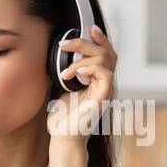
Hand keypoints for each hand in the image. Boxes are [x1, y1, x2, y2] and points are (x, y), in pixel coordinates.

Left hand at [49, 24, 116, 142]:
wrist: (64, 137)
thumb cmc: (63, 118)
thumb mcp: (63, 89)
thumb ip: (68, 73)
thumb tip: (59, 58)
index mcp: (98, 80)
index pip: (106, 54)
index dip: (100, 39)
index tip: (88, 28)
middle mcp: (106, 83)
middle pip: (107, 52)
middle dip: (86, 42)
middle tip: (65, 44)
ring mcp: (106, 89)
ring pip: (105, 59)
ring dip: (82, 57)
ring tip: (64, 70)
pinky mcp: (104, 96)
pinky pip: (104, 73)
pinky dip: (88, 68)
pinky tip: (71, 75)